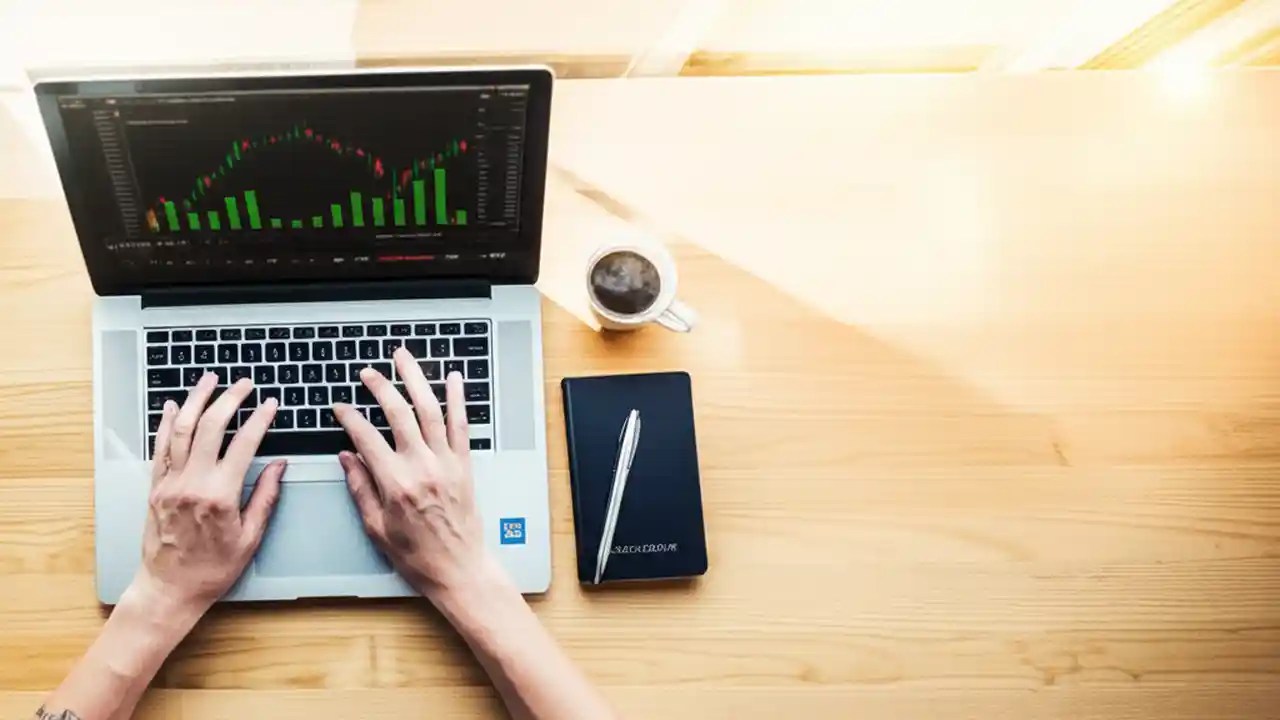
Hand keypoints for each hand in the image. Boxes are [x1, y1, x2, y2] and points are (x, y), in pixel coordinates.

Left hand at [130, 373, 285, 618]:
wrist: (170, 588)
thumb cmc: (213, 569)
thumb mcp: (251, 537)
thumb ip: (265, 497)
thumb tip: (279, 466)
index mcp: (220, 496)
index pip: (243, 444)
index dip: (259, 419)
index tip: (269, 405)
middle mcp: (192, 484)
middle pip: (210, 427)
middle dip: (229, 399)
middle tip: (243, 384)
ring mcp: (169, 483)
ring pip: (182, 430)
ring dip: (196, 400)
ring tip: (209, 381)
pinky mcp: (155, 488)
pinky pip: (160, 447)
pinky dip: (167, 423)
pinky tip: (173, 407)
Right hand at [334, 348, 496, 601]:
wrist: (458, 568)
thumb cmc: (416, 555)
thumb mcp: (376, 527)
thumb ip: (360, 487)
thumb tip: (346, 456)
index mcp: (395, 483)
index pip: (366, 438)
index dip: (350, 417)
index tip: (339, 406)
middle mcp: (422, 467)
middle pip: (398, 414)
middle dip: (381, 387)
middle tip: (368, 372)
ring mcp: (446, 463)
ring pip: (430, 410)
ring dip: (416, 380)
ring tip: (404, 358)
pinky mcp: (465, 465)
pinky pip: (461, 425)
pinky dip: (457, 399)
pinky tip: (453, 378)